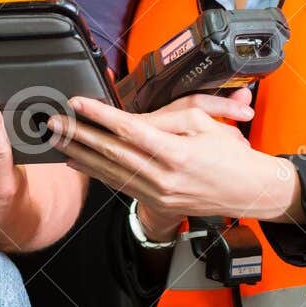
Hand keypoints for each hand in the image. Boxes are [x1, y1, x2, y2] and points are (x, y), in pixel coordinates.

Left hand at [48, 89, 304, 223]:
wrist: (250, 191)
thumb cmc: (231, 155)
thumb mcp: (204, 123)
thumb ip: (166, 119)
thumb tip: (133, 119)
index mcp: (177, 153)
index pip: (129, 130)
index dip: (100, 116)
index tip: (79, 103)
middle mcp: (164, 177)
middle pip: (112, 153)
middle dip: (80, 136)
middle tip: (56, 123)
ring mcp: (159, 194)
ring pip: (111, 172)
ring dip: (82, 155)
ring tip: (59, 140)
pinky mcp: (157, 203)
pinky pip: (121, 186)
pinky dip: (98, 173)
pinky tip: (80, 163)